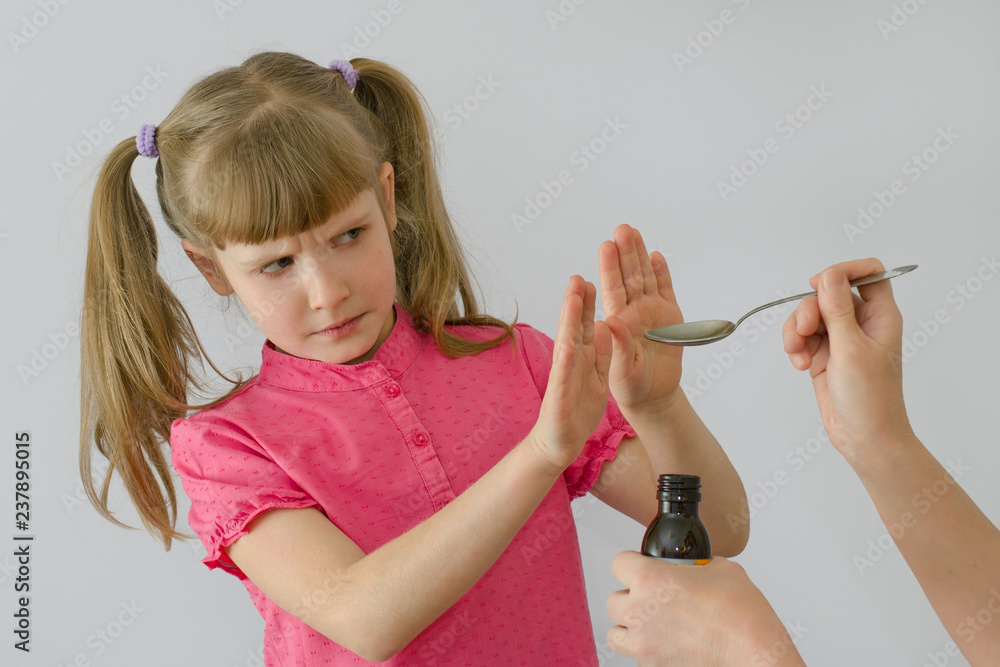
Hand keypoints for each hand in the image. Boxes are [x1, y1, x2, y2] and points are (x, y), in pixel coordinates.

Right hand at [529, 276, 611, 471]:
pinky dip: (566, 357)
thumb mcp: (597, 375)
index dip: (587, 303)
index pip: (584, 324)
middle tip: (578, 277)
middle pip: (573, 326)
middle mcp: (570, 361)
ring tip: (573, 297)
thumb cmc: (577, 409)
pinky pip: (564, 374)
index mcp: (582, 356)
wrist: (562, 440)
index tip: (590, 280)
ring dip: (569, 319)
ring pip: (567, 341)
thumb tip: (606, 326)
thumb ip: (601, 352)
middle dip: (576, 301)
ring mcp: (563, 375)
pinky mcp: (559, 394)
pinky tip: (569, 341)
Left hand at [598, 224, 683, 414]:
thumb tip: (609, 321)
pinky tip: (655, 256)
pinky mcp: (669, 316)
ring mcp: (651, 312)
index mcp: (617, 323)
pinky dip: (662, 273)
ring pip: (644, 278)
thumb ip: (617, 346)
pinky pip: (665, 290)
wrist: (653, 396)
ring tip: (634, 233)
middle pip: (628, 278)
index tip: (606, 247)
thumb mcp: (620, 371)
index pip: (612, 290)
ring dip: (639, 256)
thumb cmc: (630, 386)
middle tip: (622, 229)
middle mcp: (632, 313)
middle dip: (625, 253)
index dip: (609, 268)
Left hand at [605, 552, 803, 665]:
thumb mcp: (721, 569)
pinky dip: (647, 653)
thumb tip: (695, 569)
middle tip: (653, 600)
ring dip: (629, 628)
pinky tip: (668, 646)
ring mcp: (643, 644)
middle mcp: (640, 612)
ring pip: (616, 635)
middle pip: (613, 601)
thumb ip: (697, 566)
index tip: (640, 567)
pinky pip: (637, 658)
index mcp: (650, 580)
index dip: (631, 563)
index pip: (618, 564)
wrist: (755, 655)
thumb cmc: (742, 615)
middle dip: (630, 598)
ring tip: (652, 626)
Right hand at [781, 258, 914, 463]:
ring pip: (811, 315)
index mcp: (881, 316)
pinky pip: (802, 336)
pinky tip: (801, 364)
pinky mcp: (824, 354)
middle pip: (829, 293)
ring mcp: (842, 339)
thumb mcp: (851, 349)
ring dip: (797, 330)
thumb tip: (830, 275)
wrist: (864, 437)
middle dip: (809, 310)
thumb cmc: (871, 398)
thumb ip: (838, 309)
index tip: (820, 283)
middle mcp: (862, 323)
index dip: (845, 271)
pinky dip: (795, 346)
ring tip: (798, 353)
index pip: (869, 274)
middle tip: (804, 331)